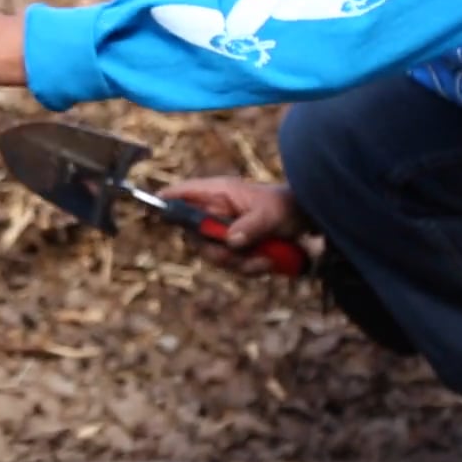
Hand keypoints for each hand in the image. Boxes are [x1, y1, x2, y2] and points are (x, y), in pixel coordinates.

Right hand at [161, 177, 308, 273]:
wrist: (308, 221)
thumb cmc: (288, 207)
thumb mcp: (272, 214)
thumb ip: (251, 226)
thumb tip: (230, 240)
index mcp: (220, 193)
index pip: (184, 193)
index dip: (167, 200)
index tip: (152, 208)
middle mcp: (217, 211)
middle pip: (195, 235)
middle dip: (217, 251)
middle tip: (239, 254)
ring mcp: (225, 230)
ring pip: (213, 254)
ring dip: (239, 264)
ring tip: (264, 260)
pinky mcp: (235, 247)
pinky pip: (230, 265)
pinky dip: (249, 269)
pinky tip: (267, 263)